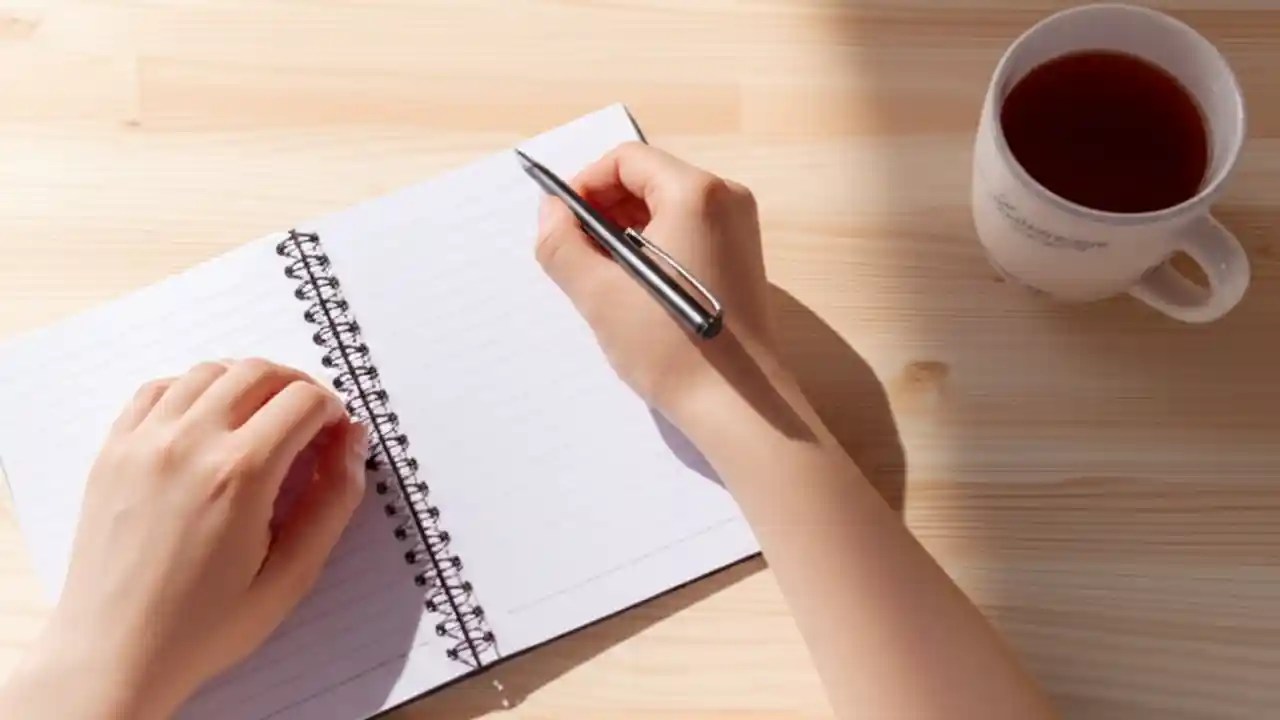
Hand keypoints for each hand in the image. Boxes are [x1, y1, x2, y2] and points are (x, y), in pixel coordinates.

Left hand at [3, 359, 366, 718]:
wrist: (115, 654)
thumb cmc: (204, 627)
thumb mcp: (292, 576)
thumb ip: (333, 502)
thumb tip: (351, 442)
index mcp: (239, 475)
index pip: (303, 401)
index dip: (332, 411)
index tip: (335, 437)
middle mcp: (189, 444)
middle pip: (259, 372)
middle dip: (297, 387)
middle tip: (309, 422)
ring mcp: (144, 442)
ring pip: (210, 371)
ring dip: (248, 383)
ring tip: (262, 420)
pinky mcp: (113, 450)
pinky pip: (159, 388)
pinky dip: (194, 389)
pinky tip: (209, 420)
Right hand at [535, 142, 779, 421]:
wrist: (738, 405)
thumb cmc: (669, 349)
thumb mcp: (598, 293)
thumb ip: (562, 242)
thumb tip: (551, 211)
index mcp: (696, 194)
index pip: (626, 160)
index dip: (586, 185)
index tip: (563, 223)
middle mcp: (726, 200)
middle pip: (648, 179)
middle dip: (605, 210)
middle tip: (576, 253)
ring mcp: (739, 230)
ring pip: (666, 208)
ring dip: (625, 231)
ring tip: (601, 276)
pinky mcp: (741, 259)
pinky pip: (687, 233)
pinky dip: (652, 248)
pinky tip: (634, 289)